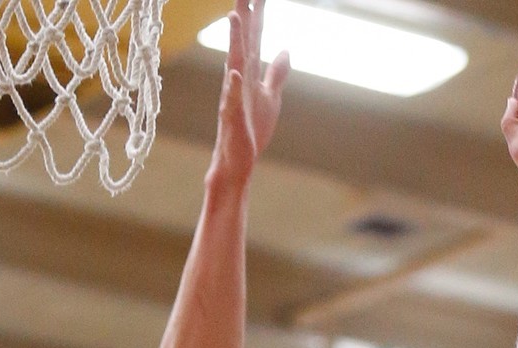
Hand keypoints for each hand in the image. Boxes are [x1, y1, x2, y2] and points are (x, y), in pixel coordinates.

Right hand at [212, 0, 289, 180]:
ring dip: (235, 41)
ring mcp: (233, 97)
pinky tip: (236, 72)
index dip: (258, 14)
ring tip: (236, 16)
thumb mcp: (271, 97)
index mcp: (248, 73)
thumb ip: (276, 73)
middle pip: (243, 42)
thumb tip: (285, 50)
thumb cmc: (251, 129)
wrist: (237, 162)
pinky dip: (234, 86)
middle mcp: (238, 79)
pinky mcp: (233, 118)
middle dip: (244, 15)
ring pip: (234, 64)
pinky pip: (232, 100)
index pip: (254, 38)